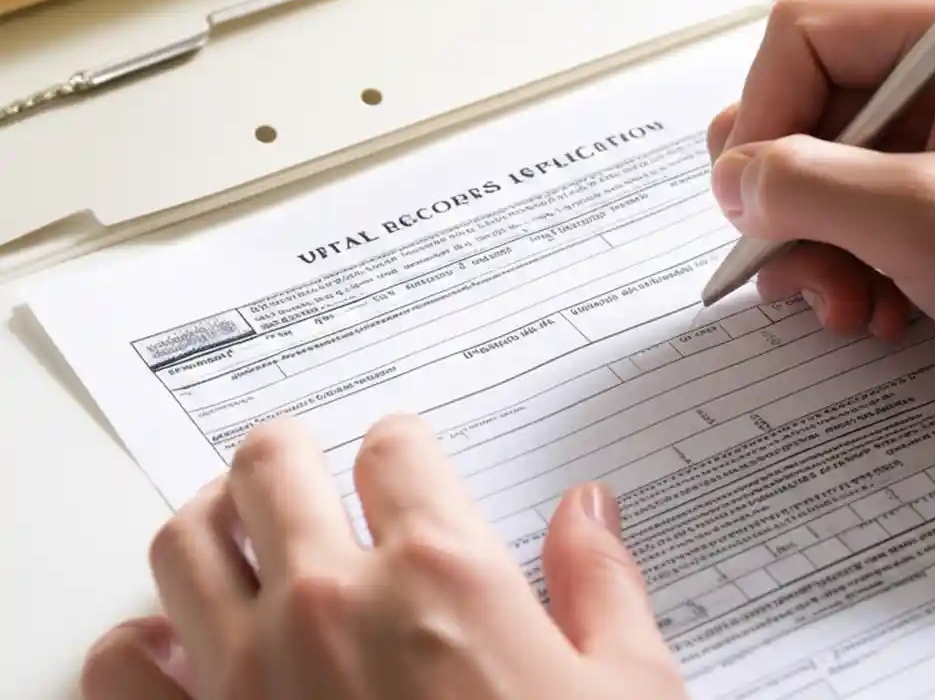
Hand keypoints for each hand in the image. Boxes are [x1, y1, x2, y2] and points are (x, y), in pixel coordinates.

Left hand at [79, 415, 686, 699]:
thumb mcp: (626, 690)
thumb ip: (603, 584)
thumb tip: (589, 511)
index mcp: (443, 575)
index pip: (396, 449)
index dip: (404, 445)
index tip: (407, 462)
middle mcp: (332, 604)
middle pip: (273, 465)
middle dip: (294, 452)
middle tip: (308, 462)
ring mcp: (250, 673)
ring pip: (187, 541)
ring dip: (212, 519)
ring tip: (239, 523)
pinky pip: (120, 668)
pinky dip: (135, 643)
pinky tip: (170, 638)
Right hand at [707, 0, 934, 479]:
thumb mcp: (921, 220)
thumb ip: (807, 186)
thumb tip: (736, 179)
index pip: (809, 33)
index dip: (763, 113)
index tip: (748, 194)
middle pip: (811, 106)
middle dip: (789, 195)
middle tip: (781, 253)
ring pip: (829, 171)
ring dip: (817, 246)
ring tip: (838, 303)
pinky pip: (863, 214)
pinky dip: (852, 266)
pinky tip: (874, 311)